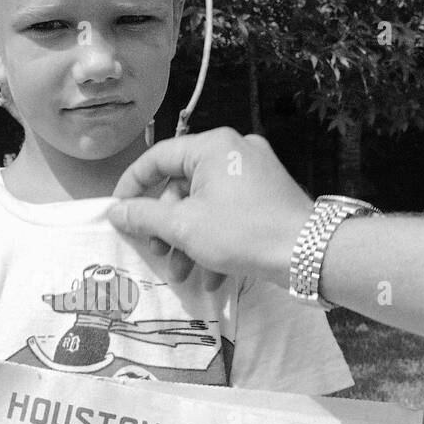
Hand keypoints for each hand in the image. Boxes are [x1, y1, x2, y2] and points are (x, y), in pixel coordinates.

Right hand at [108, 128, 311, 289]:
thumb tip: (115, 212)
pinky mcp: (268, 197)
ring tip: (181, 274)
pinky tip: (211, 277)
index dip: (132, 187)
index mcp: (212, 146)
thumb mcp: (184, 227)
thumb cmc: (242, 233)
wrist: (309, 253)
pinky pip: (229, 214)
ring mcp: (255, 173)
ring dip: (188, 241)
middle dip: (166, 227)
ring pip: (205, 205)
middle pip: (182, 185)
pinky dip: (215, 241)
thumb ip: (144, 217)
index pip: (157, 158)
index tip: (118, 215)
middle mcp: (234, 151)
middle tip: (156, 253)